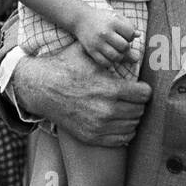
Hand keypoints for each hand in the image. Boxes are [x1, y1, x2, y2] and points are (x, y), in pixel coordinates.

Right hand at [12, 46, 150, 145]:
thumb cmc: (65, 67)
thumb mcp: (88, 53)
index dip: (143, 89)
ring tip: (125, 108)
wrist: (41, 88)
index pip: (144, 94)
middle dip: (138, 103)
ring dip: (132, 116)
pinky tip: (120, 121)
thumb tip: (131, 46)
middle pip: (140, 110)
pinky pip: (122, 139)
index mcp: (110, 89)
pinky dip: (125, 131)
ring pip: (133, 125)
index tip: (138, 87)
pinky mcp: (91, 137)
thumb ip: (111, 53)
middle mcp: (107, 110)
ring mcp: (99, 126)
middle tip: (131, 97)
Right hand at [75, 9, 137, 68]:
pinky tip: (111, 59)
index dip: (131, 37)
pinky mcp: (91, 51)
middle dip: (127, 49)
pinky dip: (110, 63)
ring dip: (120, 57)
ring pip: (115, 57)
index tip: (127, 36)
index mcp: (112, 22)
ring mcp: (97, 43)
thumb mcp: (115, 16)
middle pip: (124, 47)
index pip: (129, 34)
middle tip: (124, 47)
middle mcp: (105, 33)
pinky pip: (104, 62)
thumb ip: (128, 24)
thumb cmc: (101, 17)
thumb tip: (139, 35)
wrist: (80, 19)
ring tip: (119, 54)